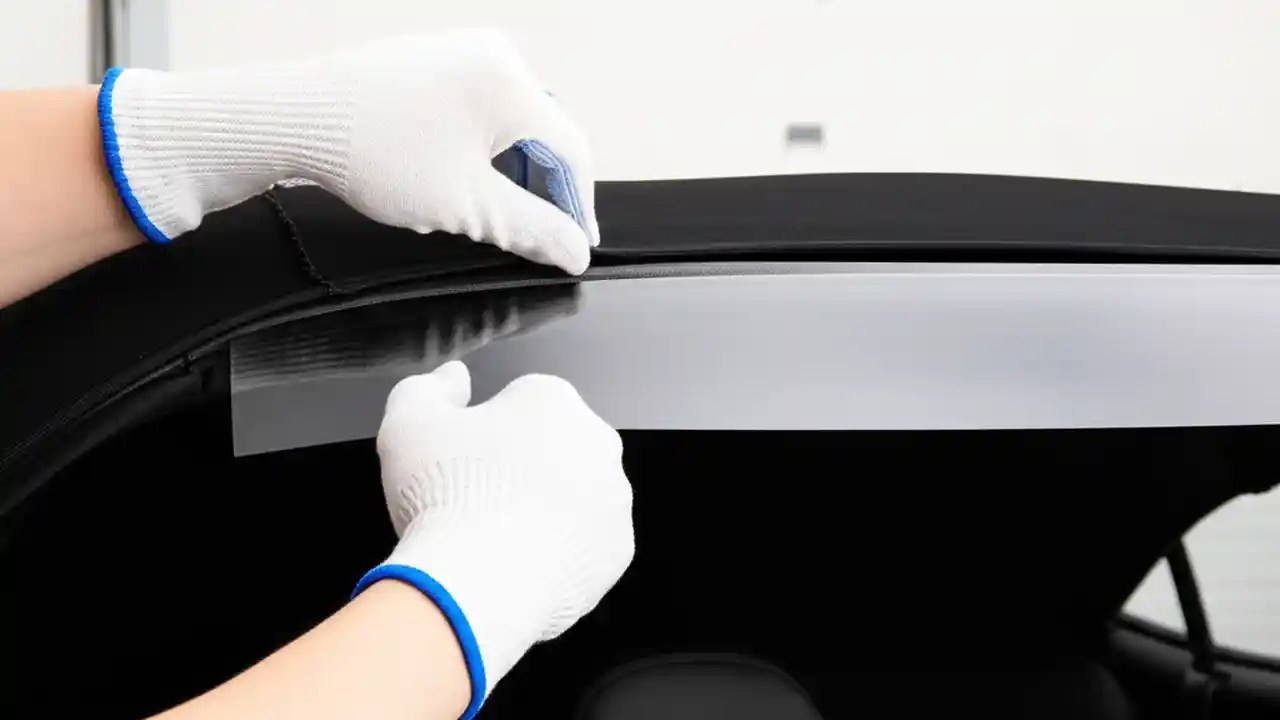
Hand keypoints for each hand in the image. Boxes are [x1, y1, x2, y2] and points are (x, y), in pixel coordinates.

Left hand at [100, 30, 597, 273]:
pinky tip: (459, 183)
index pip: (572, 152)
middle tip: (535, 237)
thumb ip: (532, 231)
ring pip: (510, 125)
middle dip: (542, 191)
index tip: (575, 246)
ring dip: (510, 173)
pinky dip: (481, 150)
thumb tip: (571, 250)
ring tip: (488, 215)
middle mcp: (493, 57)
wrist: (295, 118)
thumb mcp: (466, 207)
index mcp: (512, 84)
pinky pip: (478, 109)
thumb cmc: (372, 151)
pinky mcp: (432, 61)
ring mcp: (460, 53)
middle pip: (544, 136)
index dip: (578, 208)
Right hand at [356, 361, 633, 716]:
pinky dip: (561, 552)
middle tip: (477, 501)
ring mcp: (614, 498)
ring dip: (547, 509)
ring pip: (576, 496)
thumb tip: (454, 377)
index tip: (462, 463)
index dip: (486, 433)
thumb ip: (429, 387)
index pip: (520, 404)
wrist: (475, 581)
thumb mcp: (407, 422)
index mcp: (553, 399)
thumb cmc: (442, 493)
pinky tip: (524, 564)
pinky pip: (587, 545)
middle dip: (524, 468)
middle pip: (556, 447)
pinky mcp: (617, 549)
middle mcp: (598, 440)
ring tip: (499, 537)